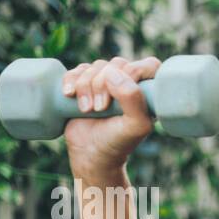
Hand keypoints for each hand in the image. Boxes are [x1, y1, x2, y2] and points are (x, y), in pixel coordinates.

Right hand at [62, 56, 161, 180]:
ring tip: (87, 110)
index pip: (149, 65)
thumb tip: (113, 73)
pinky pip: (76, 70)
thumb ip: (133, 99)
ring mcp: (106, 83)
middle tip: (100, 108)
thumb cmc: (118, 142)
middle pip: (117, 64)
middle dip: (103, 84)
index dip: (135, 71)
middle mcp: (128, 84)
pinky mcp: (85, 84)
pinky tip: (69, 95)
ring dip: (86, 87)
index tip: (122, 92)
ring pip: (95, 67)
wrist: (91, 154)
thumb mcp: (135, 126)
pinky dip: (71, 81)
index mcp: (147, 92)